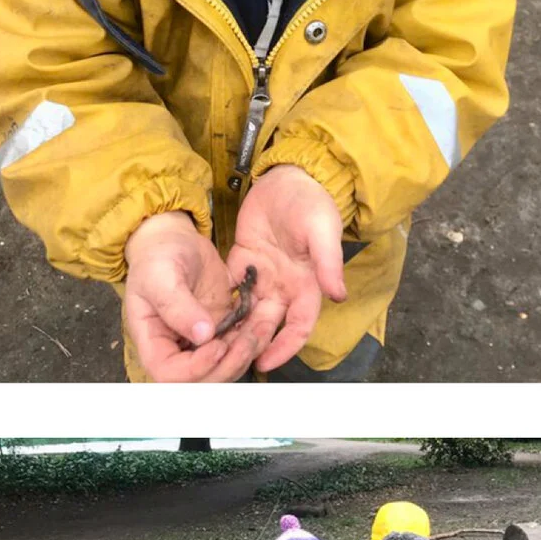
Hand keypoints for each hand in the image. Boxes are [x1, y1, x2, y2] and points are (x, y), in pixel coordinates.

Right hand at [123, 211, 271, 379]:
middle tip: (245, 339)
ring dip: (246, 354)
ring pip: (227, 367)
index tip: (216, 344)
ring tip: (257, 329)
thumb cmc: (158, 256)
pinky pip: (239, 349)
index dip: (196, 369)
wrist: (175, 241)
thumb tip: (202, 335)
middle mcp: (177, 349)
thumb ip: (177, 305)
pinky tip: (260, 323)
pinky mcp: (222, 334)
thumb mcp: (161, 275)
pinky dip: (253, 342)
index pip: (170, 374)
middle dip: (229, 364)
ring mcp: (201, 344)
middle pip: (203, 379)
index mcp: (153, 340)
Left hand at [232, 163, 348, 372]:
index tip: (266, 362)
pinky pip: (231, 288)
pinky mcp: (244, 262)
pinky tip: (201, 315)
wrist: (289, 177)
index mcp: (307, 284)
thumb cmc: (311, 202)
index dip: (285, 346)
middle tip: (228, 361)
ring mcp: (264, 276)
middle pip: (270, 324)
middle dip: (253, 344)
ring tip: (212, 346)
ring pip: (249, 311)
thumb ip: (328, 262)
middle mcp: (286, 287)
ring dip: (235, 328)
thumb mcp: (321, 229)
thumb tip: (339, 295)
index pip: (299, 325)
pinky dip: (220, 302)